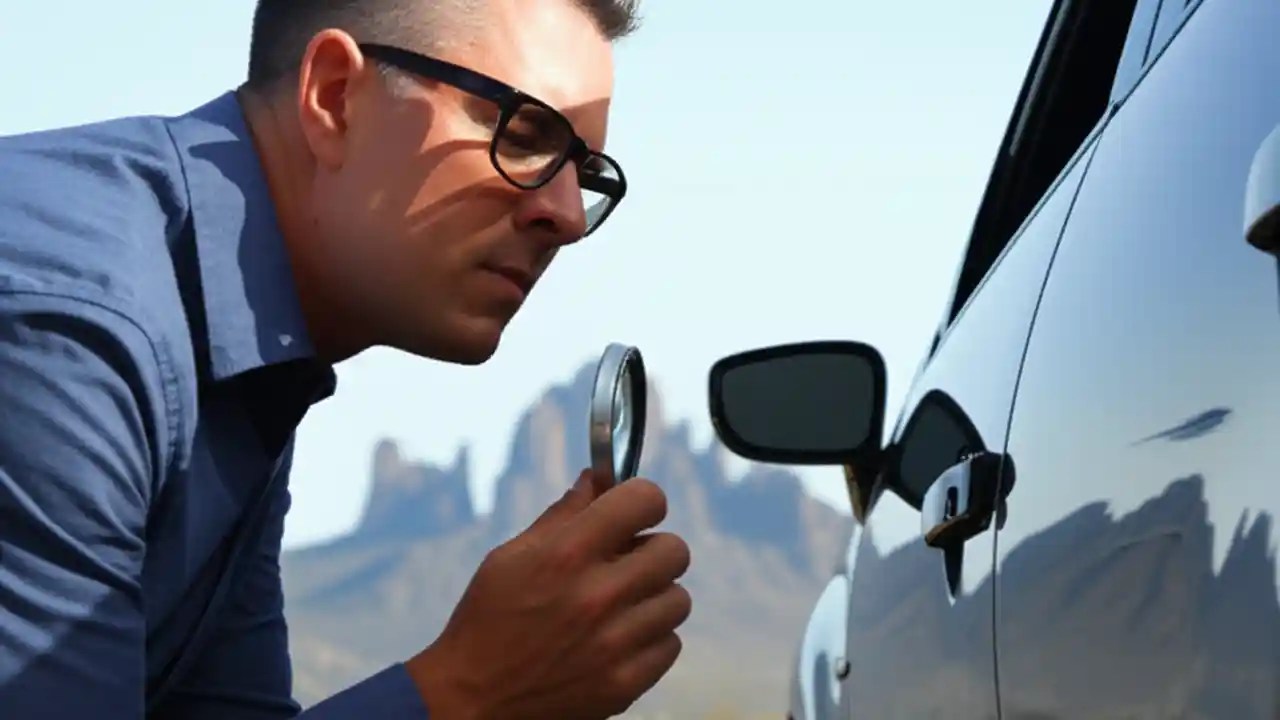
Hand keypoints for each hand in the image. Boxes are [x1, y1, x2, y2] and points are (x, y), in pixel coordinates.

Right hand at [405, 470, 692, 719]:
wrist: (473, 700)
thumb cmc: (489, 622)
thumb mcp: (512, 557)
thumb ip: (563, 514)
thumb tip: (597, 478)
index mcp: (566, 554)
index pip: (644, 500)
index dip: (642, 500)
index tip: (634, 511)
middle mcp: (597, 595)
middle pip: (674, 550)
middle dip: (652, 549)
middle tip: (626, 563)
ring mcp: (615, 643)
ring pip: (677, 599)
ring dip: (653, 597)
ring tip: (619, 606)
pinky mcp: (625, 682)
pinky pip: (671, 643)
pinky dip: (650, 639)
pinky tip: (619, 639)